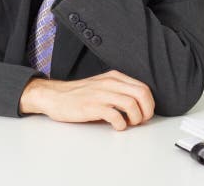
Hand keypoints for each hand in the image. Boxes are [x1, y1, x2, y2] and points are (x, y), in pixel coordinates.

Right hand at [19, 70, 154, 130]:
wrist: (54, 96)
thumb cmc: (79, 94)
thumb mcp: (102, 85)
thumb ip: (119, 90)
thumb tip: (139, 105)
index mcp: (114, 77)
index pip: (143, 87)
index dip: (149, 103)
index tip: (145, 113)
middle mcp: (110, 83)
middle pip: (141, 94)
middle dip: (146, 110)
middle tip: (141, 120)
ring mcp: (101, 94)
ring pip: (131, 104)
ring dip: (136, 118)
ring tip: (129, 123)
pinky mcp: (92, 106)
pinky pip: (115, 115)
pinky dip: (121, 124)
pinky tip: (118, 126)